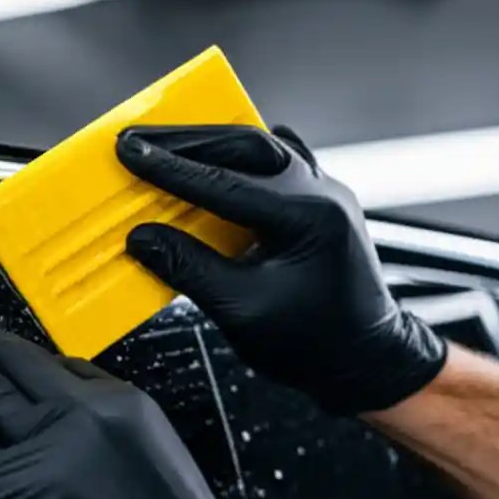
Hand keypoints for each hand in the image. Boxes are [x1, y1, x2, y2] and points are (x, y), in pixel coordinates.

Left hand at [0, 307, 300, 498]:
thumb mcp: (155, 464)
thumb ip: (107, 435)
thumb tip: (65, 428)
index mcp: (120, 402)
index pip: (57, 360)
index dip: (19, 353)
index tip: (0, 348)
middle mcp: (78, 410)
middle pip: (11, 357)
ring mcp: (39, 444)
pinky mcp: (5, 487)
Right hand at [117, 124, 446, 413]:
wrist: (368, 362)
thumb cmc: (315, 346)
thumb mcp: (241, 312)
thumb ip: (188, 269)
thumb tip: (142, 239)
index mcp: (306, 219)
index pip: (223, 183)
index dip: (169, 168)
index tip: (129, 152)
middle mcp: (321, 194)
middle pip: (245, 146)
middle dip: (185, 140)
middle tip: (137, 137)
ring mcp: (326, 193)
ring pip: (263, 147)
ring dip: (212, 142)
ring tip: (166, 142)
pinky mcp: (322, 203)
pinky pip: (279, 162)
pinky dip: (242, 156)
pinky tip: (220, 155)